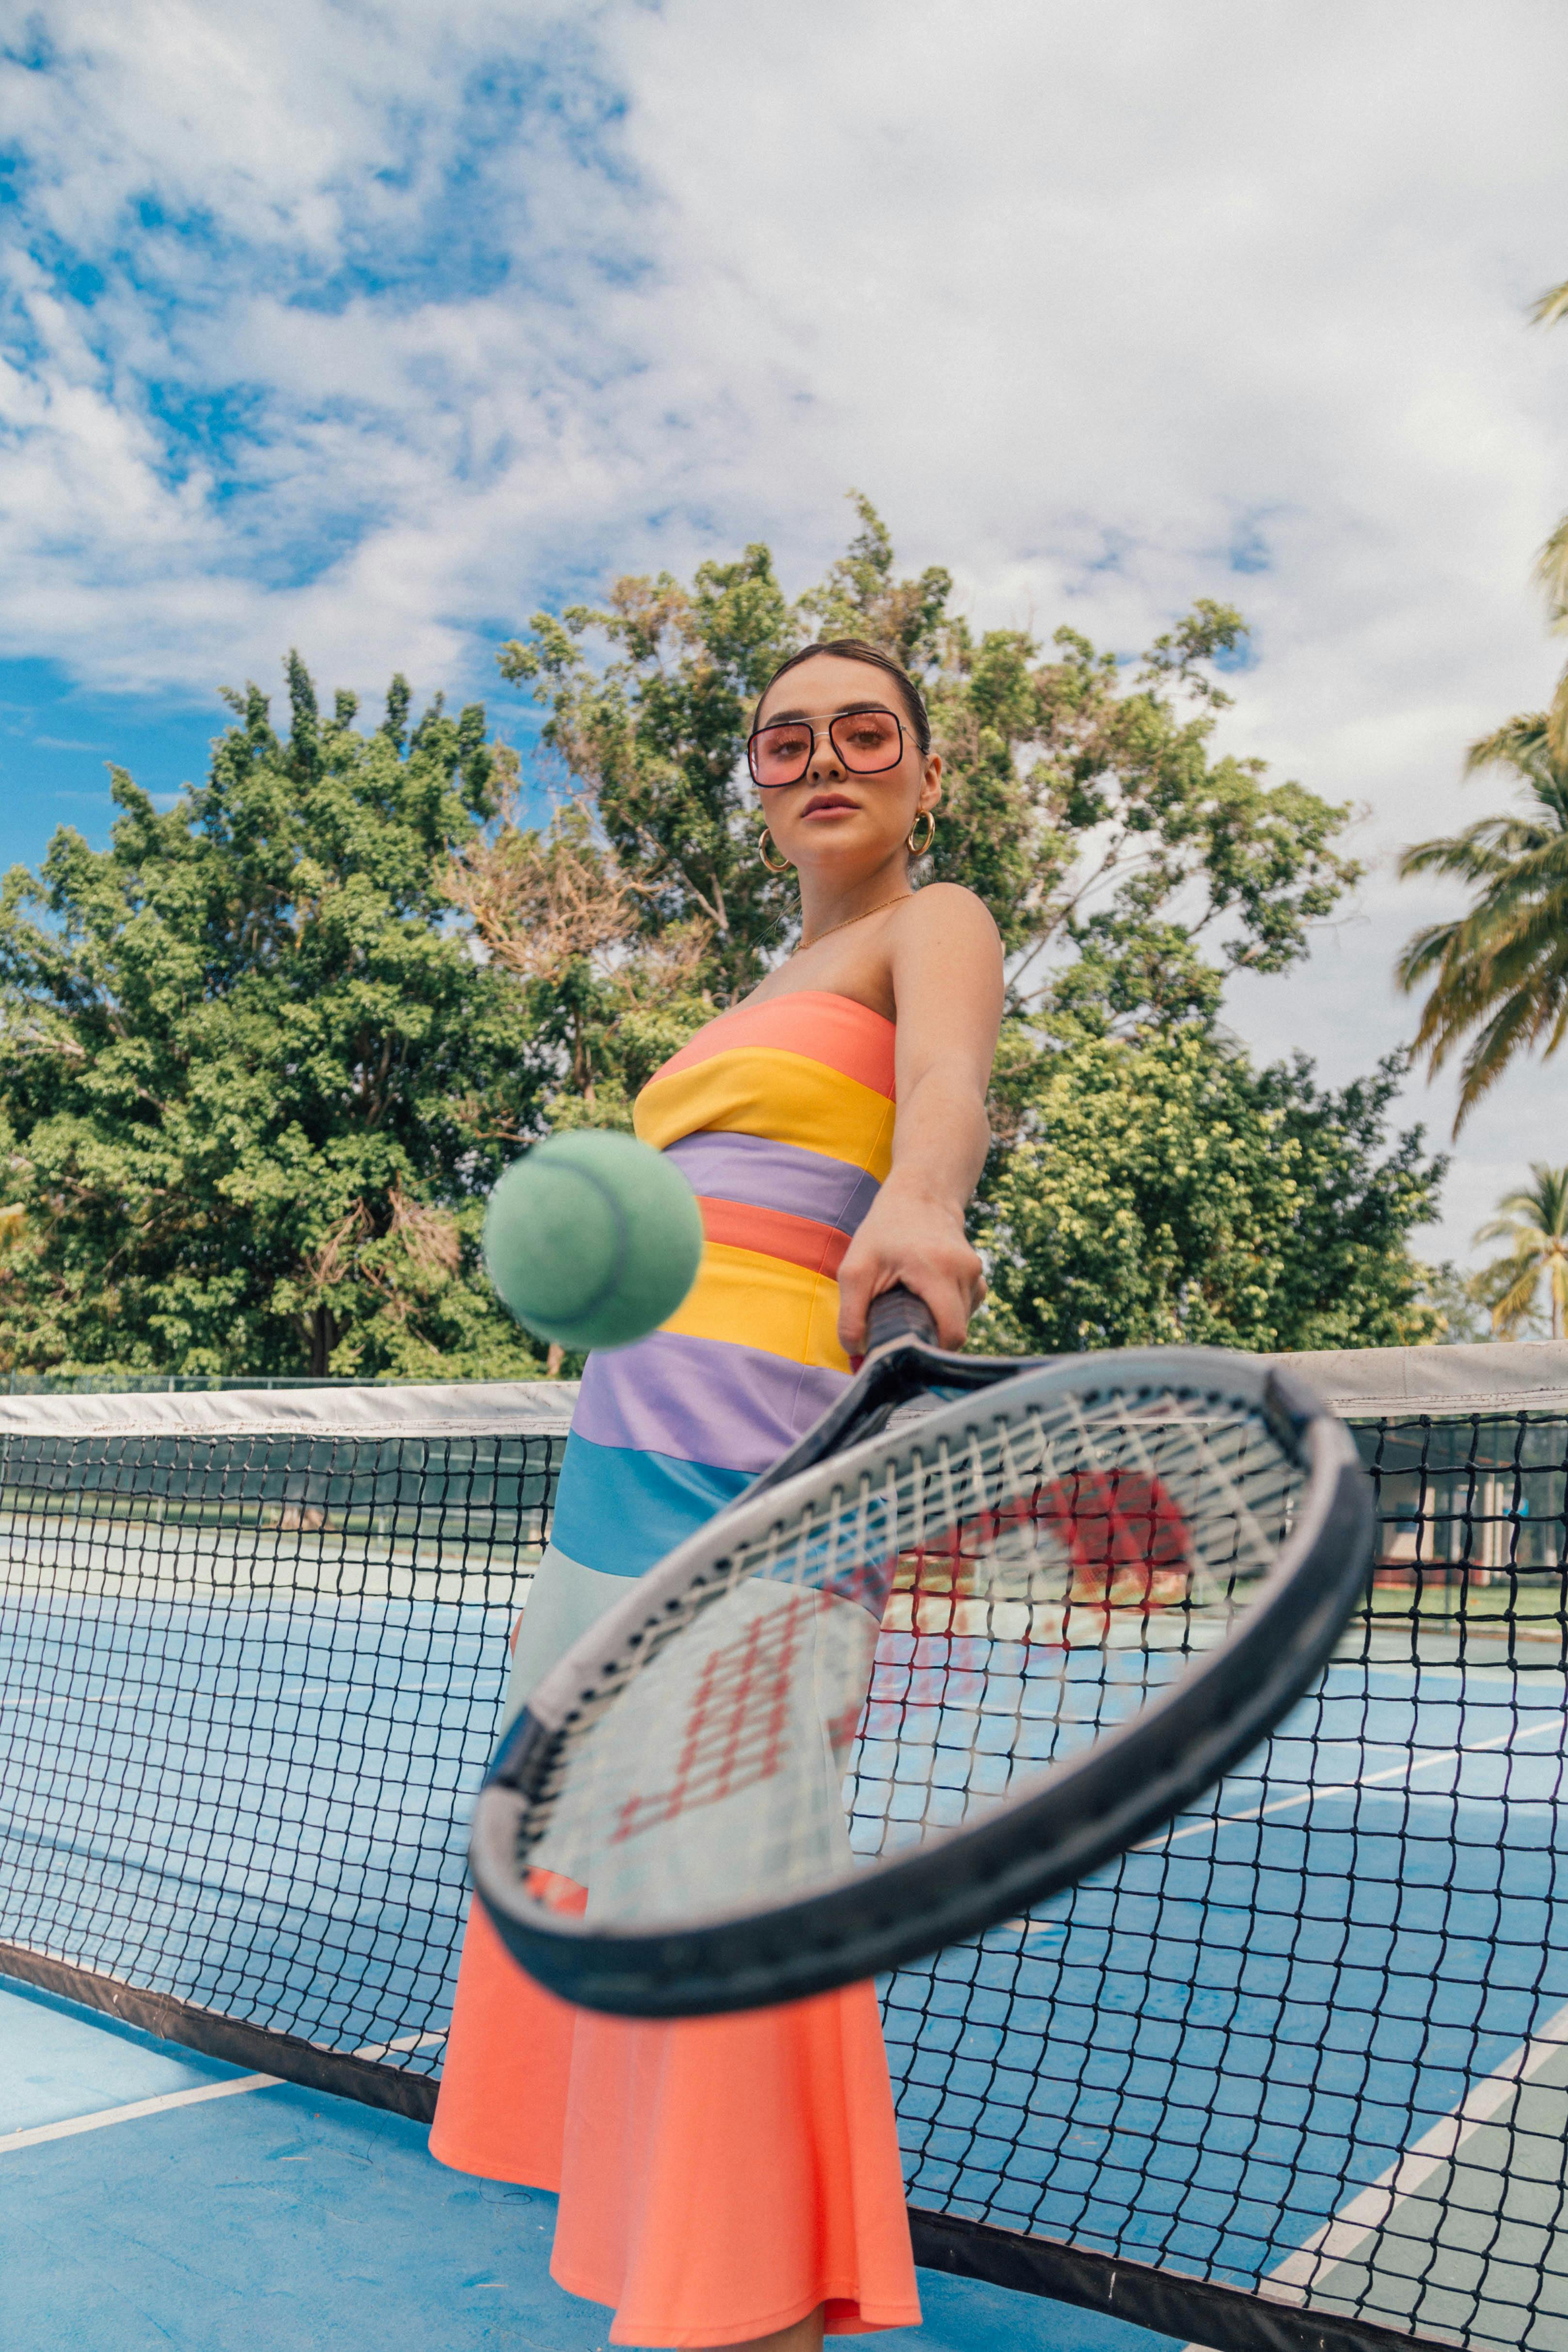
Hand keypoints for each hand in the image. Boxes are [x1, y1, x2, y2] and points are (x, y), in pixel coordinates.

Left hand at [835, 1180, 984, 1357]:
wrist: (918, 1197)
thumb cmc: (883, 1233)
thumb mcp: (855, 1270)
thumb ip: (851, 1315)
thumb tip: (858, 1354)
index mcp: (938, 1271)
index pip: (951, 1333)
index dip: (929, 1350)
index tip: (904, 1347)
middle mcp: (966, 1271)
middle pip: (957, 1331)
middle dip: (929, 1337)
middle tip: (901, 1323)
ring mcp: (976, 1273)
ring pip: (962, 1321)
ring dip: (937, 1323)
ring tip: (912, 1302)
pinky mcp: (977, 1275)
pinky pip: (966, 1309)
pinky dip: (947, 1312)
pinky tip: (927, 1295)